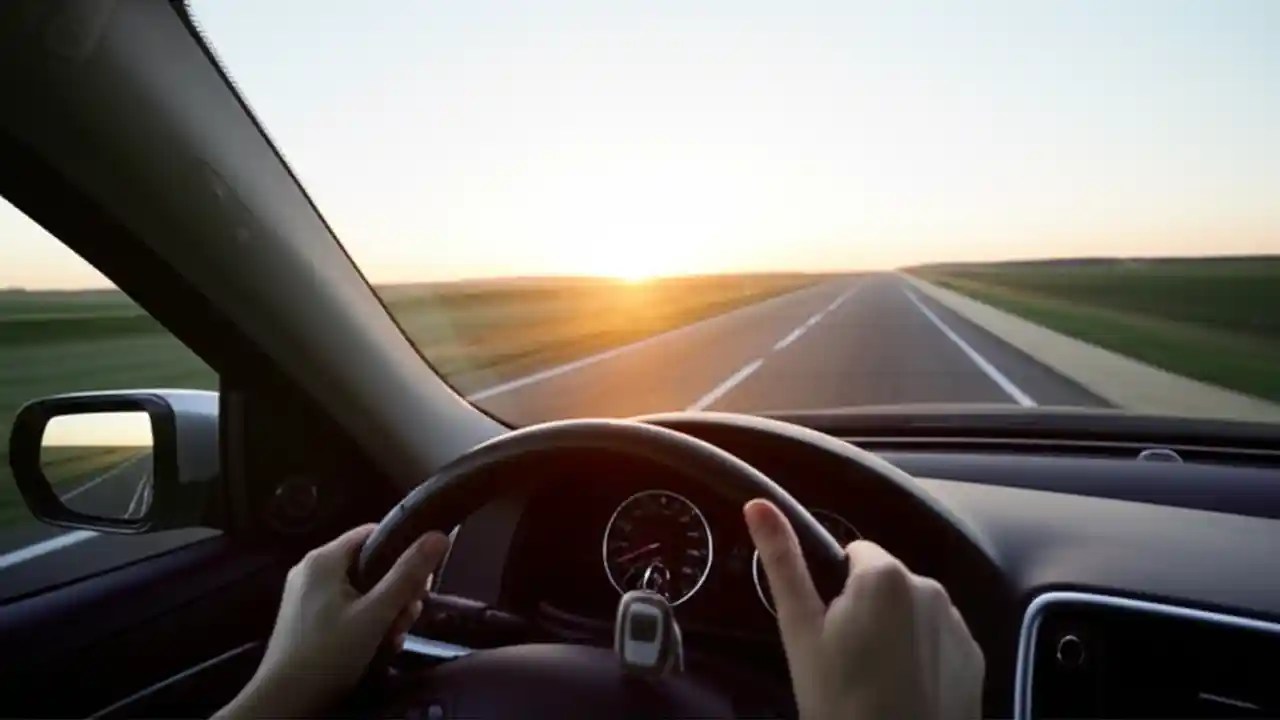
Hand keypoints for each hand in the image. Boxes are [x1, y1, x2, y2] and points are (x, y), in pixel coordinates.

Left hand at [217, 524, 449, 718]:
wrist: (283, 702)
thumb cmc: (329, 653)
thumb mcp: (376, 614)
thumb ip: (407, 575)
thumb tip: (438, 535)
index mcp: (325, 558)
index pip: (374, 533)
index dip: (403, 551)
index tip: (422, 579)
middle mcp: (311, 569)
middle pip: (369, 565)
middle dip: (396, 592)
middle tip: (408, 616)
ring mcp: (305, 595)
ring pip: (360, 590)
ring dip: (384, 612)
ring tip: (392, 638)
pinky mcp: (305, 618)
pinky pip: (345, 608)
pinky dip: (364, 622)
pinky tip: (375, 646)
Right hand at [744, 499, 983, 719]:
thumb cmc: (838, 699)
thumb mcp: (800, 632)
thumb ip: (783, 562)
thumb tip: (758, 502)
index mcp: (884, 575)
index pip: (853, 554)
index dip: (835, 590)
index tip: (828, 631)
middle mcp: (929, 586)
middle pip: (885, 582)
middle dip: (866, 609)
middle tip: (846, 660)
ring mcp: (958, 623)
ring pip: (912, 611)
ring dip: (896, 631)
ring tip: (876, 679)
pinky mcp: (975, 657)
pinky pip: (939, 640)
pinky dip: (923, 656)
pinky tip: (906, 690)